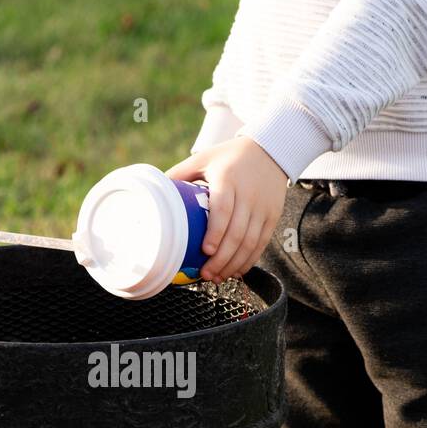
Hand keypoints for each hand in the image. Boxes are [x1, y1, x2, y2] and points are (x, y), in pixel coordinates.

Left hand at [167, 136, 286, 283]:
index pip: (223, 209)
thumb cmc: (229, 156)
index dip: (216, 232)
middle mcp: (248, 195)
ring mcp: (263, 207)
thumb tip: (154, 194)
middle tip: (206, 274)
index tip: (205, 250)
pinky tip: (236, 271)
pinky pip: (262, 242)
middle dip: (222, 258)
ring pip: (251, 242)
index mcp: (228, 179)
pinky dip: (249, 260)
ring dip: (234, 264)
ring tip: (218, 277)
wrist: (269, 150)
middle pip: (237, 233)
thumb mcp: (203, 158)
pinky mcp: (273, 215)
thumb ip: (180, 173)